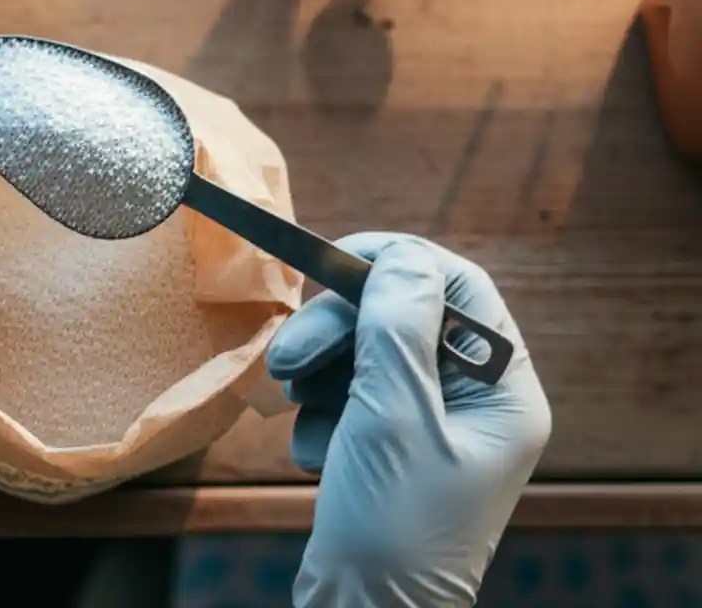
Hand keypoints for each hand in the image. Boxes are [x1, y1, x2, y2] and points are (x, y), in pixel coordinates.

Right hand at [267, 232, 550, 605]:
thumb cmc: (393, 531)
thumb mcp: (393, 419)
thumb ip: (397, 330)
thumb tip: (401, 258)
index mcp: (500, 393)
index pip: (459, 289)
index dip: (398, 264)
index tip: (335, 261)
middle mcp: (471, 403)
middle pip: (401, 320)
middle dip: (339, 331)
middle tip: (288, 356)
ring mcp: (428, 426)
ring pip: (366, 356)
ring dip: (321, 374)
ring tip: (293, 406)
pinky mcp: (387, 447)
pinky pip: (347, 398)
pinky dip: (321, 417)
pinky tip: (319, 456)